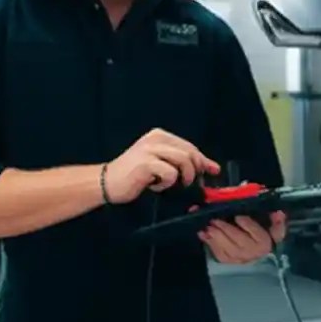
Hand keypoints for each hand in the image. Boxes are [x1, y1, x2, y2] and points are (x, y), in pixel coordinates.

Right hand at [103, 128, 220, 203]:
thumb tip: (211, 167)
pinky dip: (167, 184)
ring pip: (184, 160)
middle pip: (190, 152)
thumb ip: (181, 163)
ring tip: (170, 185)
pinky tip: (155, 186)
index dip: (203, 160)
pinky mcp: (146, 163)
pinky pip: (170, 173)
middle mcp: (156, 138)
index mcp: (160, 135)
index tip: (213, 171)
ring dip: (183, 177)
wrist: (107, 183)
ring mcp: (150, 149)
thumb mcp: (160, 164)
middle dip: (195, 170)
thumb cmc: (134, 175)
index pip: (190, 146)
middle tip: (189, 184)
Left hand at [199, 211, 286, 263]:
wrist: (258, 252)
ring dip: (216, 238)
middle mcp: (252, 253)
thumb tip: (278, 213)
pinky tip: (203, 233)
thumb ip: (277, 221)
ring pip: (227, 249)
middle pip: (239, 242)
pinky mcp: (228, 261)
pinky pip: (218, 254)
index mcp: (264, 242)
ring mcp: (239, 259)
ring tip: (209, 226)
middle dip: (226, 230)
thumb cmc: (265, 235)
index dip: (247, 225)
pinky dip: (209, 243)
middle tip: (216, 220)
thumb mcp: (275, 228)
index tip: (239, 216)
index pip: (257, 234)